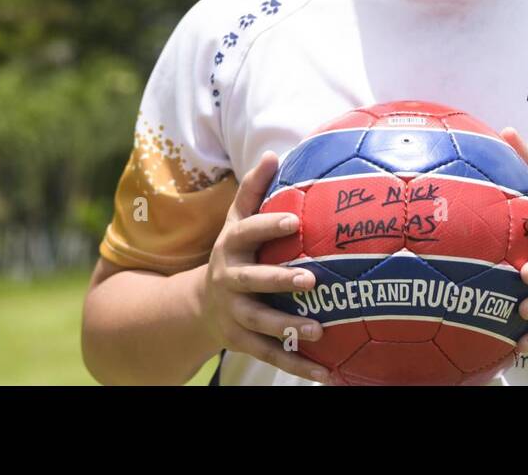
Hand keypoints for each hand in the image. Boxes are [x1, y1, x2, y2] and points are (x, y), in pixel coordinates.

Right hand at [199, 151, 329, 381]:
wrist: (199, 305)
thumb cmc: (233, 253)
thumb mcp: (235, 222)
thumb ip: (252, 190)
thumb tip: (272, 153)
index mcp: (231, 247)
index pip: (248, 232)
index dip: (269, 225)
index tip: (294, 220)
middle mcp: (229, 281)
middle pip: (252, 281)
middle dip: (279, 279)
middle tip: (310, 277)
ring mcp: (235, 314)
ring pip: (262, 323)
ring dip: (289, 327)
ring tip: (319, 329)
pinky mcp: (243, 341)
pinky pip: (273, 354)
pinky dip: (299, 366)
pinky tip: (328, 374)